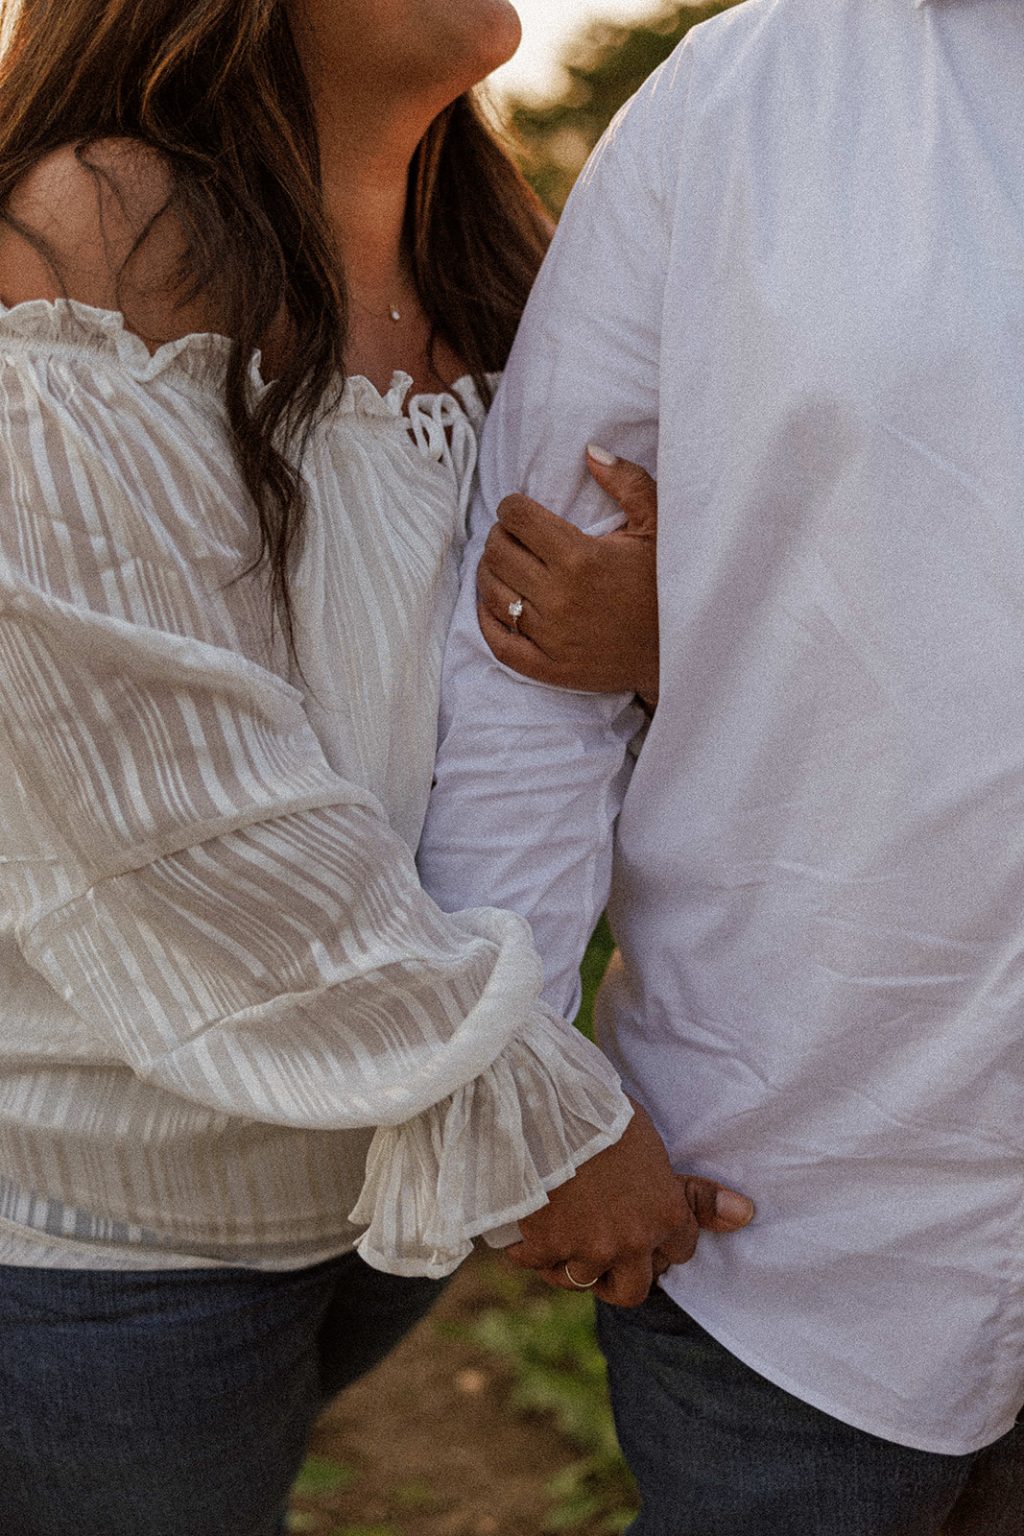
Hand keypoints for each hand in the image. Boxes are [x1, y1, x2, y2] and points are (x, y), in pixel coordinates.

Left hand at [477, 445, 658, 701]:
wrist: (682, 651)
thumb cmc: (668, 584)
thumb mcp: (658, 527)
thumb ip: (627, 483)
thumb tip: (590, 450)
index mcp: (581, 557)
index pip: (518, 518)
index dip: (512, 507)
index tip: (518, 509)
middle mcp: (559, 597)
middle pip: (498, 553)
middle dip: (499, 536)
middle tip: (511, 535)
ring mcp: (550, 637)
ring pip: (492, 594)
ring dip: (489, 573)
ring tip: (503, 564)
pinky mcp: (548, 668)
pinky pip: (498, 643)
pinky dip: (487, 620)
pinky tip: (493, 604)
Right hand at [503, 1101, 754, 1307]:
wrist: (548, 1105)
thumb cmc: (604, 1116)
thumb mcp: (656, 1152)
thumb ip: (692, 1193)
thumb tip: (746, 1214)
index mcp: (665, 1215)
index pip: (680, 1253)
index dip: (661, 1240)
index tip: (641, 1225)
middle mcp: (631, 1241)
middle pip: (632, 1292)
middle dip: (618, 1278)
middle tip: (602, 1253)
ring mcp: (587, 1248)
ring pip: (581, 1281)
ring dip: (571, 1264)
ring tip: (562, 1235)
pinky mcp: (545, 1245)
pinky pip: (536, 1264)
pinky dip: (529, 1251)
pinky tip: (527, 1229)